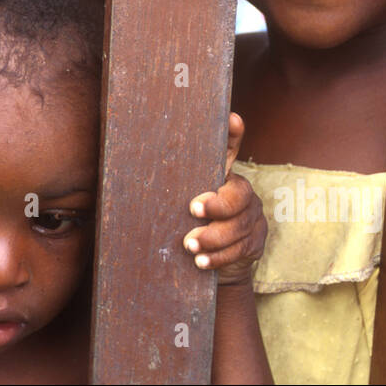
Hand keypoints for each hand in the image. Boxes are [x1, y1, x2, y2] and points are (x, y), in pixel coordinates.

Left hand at [184, 113, 265, 285]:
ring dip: (213, 237)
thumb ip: (170, 186)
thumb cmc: (189, 226)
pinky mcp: (255, 242)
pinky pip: (240, 249)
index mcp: (222, 176)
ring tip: (190, 245)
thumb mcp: (178, 203)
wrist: (217, 265)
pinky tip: (202, 262)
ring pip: (238, 225)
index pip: (230, 150)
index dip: (233, 135)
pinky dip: (219, 257)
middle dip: (217, 204)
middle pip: (238, 194)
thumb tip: (130, 170)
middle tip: (193, 210)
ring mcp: (252, 217)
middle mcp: (241, 192)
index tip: (232, 120)